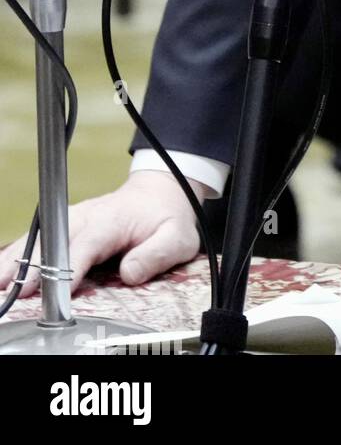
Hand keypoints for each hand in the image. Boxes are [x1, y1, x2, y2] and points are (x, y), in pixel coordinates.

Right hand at [0, 170, 206, 299]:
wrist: (161, 194)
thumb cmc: (167, 218)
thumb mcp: (177, 237)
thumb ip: (156, 255)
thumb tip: (129, 273)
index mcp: (113, 220)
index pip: (88, 244)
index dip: (71, 267)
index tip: (59, 290)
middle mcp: (88, 216)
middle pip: (55, 241)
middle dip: (36, 267)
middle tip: (17, 291)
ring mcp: (73, 219)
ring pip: (41, 238)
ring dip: (19, 260)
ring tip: (1, 283)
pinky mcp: (65, 226)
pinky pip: (39, 239)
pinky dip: (19, 254)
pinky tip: (3, 271)